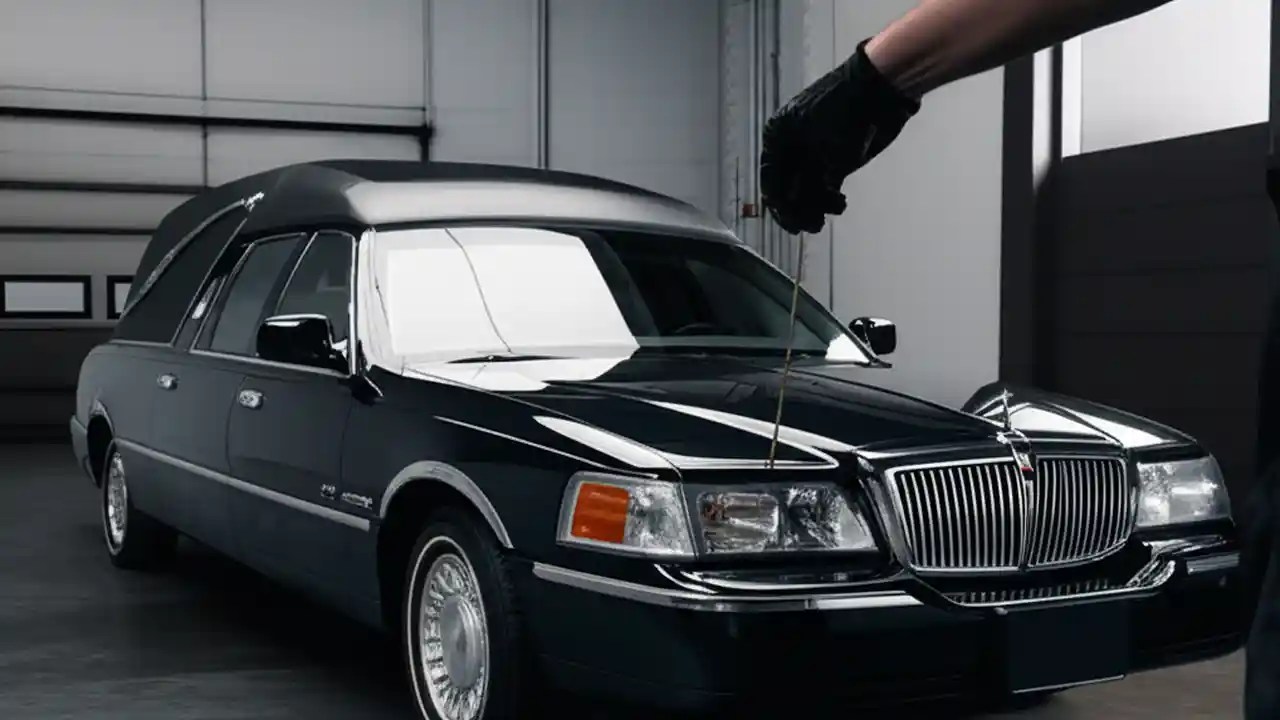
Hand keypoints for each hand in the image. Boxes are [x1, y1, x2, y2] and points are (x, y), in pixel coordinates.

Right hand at [760, 39, 920, 234]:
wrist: (880, 89)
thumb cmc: (845, 112)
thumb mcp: (823, 151)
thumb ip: (809, 185)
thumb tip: (798, 211)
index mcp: (778, 136)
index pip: (771, 178)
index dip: (778, 204)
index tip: (790, 223)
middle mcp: (792, 145)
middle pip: (788, 187)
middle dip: (798, 208)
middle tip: (810, 226)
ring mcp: (815, 152)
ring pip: (807, 190)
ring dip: (816, 206)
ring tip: (834, 209)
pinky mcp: (836, 159)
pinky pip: (825, 186)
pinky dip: (829, 199)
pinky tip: (839, 203)